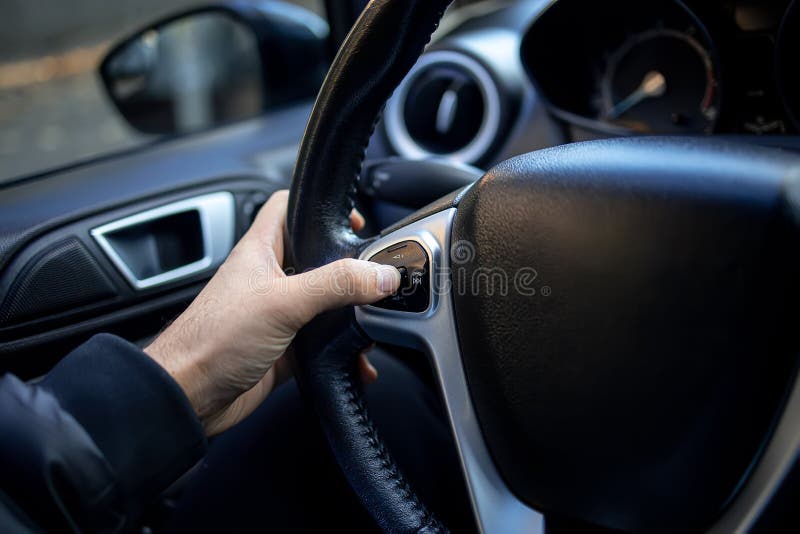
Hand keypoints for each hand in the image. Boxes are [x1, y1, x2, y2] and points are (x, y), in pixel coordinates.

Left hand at [144, 190, 398, 435]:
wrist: (189, 396)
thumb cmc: (212, 340)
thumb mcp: (282, 301)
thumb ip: (335, 285)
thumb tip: (380, 275)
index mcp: (260, 251)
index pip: (288, 208)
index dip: (319, 208)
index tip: (354, 221)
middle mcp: (269, 279)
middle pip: (316, 259)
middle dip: (348, 268)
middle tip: (374, 276)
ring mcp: (277, 315)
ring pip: (324, 304)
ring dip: (350, 314)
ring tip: (373, 322)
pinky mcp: (284, 349)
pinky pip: (323, 343)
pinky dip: (343, 350)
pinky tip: (358, 360)